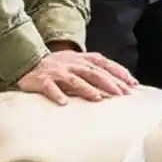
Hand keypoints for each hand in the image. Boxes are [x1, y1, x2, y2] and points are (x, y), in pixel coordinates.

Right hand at [17, 50, 137, 104]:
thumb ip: (94, 71)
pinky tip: (64, 103)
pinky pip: (50, 87)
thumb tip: (117, 84)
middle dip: (109, 83)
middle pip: (94, 72)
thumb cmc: (58, 66)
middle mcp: (72, 63)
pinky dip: (57, 94)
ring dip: (87, 89)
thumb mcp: (77, 63)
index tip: (132, 84)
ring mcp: (58, 71)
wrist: (28, 61)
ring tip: (98, 98)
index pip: (104, 64)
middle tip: (122, 95)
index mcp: (82, 59)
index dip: (119, 73)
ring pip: (75, 80)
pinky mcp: (43, 80)